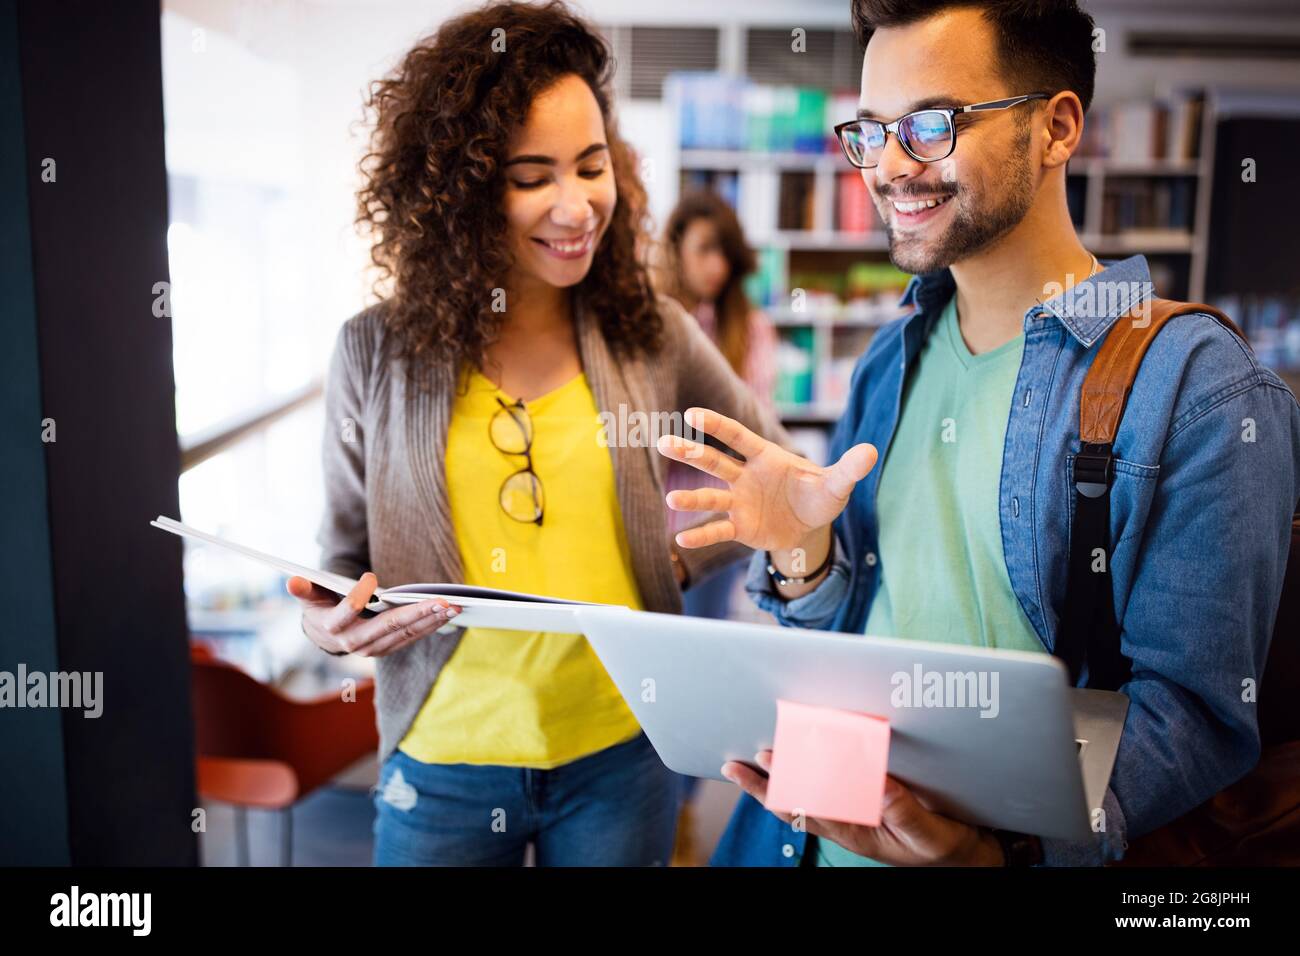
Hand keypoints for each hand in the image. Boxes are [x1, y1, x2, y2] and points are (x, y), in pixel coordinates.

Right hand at [287, 572, 461, 657]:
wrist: (323, 635)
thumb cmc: (319, 607)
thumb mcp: (309, 596)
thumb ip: (303, 588)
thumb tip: (292, 580)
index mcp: (334, 627)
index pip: (347, 612)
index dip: (358, 596)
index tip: (370, 578)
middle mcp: (355, 643)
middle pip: (389, 626)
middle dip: (417, 613)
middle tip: (443, 601)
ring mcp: (374, 648)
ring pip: (406, 634)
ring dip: (432, 620)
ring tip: (454, 607)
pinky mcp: (387, 648)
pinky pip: (411, 637)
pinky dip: (430, 626)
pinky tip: (447, 614)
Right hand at [656, 407, 876, 551]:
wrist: (809, 527)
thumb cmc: (819, 496)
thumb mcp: (837, 484)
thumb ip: (849, 468)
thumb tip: (871, 452)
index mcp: (766, 457)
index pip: (738, 437)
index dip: (717, 426)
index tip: (693, 414)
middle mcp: (745, 476)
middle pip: (714, 462)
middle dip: (690, 453)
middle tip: (664, 443)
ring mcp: (739, 502)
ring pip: (710, 496)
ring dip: (690, 499)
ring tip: (670, 501)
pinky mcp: (739, 527)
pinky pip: (717, 529)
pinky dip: (702, 535)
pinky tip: (682, 541)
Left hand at [722, 750, 1004, 865]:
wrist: (971, 856)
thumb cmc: (947, 845)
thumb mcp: (930, 833)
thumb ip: (904, 810)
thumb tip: (877, 782)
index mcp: (858, 829)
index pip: (808, 806)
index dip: (782, 784)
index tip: (761, 762)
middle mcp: (849, 820)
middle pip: (798, 800)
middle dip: (767, 781)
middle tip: (738, 761)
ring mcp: (855, 813)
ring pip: (807, 796)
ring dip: (779, 778)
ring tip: (750, 762)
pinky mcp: (868, 804)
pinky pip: (828, 790)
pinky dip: (806, 776)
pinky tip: (793, 762)